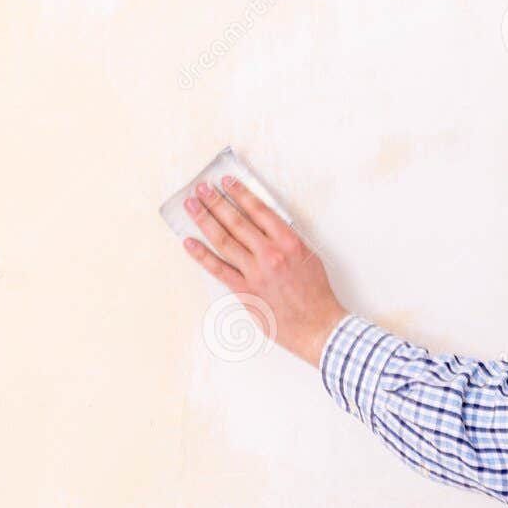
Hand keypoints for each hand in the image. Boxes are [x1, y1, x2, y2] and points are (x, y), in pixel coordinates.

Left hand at [180, 175, 348, 367]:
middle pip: (236, 222)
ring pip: (224, 241)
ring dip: (205, 221)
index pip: (259, 210)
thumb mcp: (308, 255)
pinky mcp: (245, 291)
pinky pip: (218, 269)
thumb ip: (285, 238)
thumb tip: (262, 224)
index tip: (226, 182)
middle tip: (201, 189)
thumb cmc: (316, 293)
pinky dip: (202, 255)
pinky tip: (189, 242)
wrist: (317, 325)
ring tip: (192, 207)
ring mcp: (255, 273)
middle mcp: (270, 254)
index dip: (240, 194)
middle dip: (216, 202)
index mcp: (289, 242)